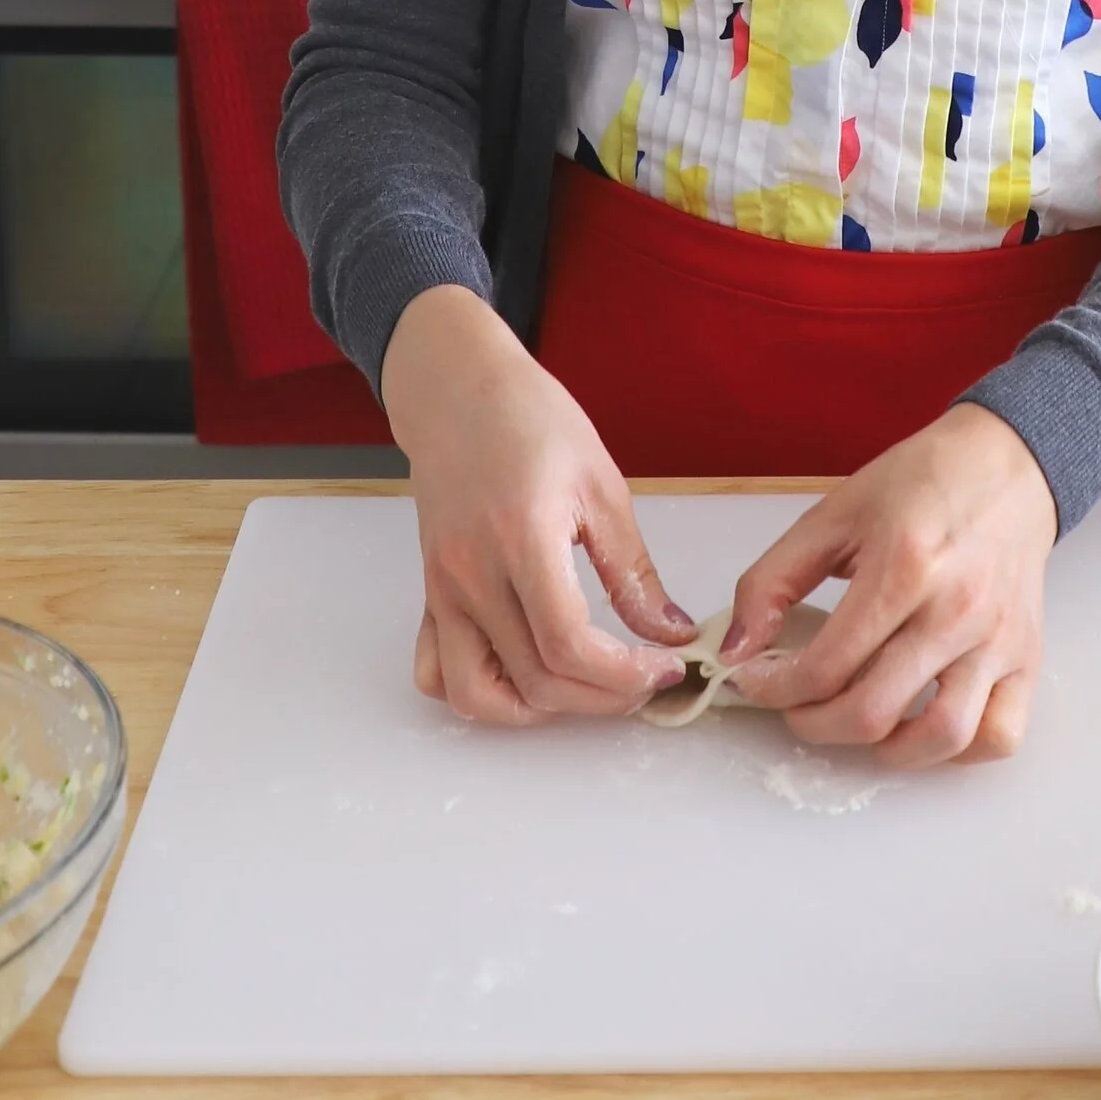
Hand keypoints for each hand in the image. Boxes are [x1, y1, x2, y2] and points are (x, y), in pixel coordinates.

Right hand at [381, 284, 699, 726]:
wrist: (457, 389)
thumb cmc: (530, 420)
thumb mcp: (602, 485)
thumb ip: (633, 570)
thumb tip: (670, 633)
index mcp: (522, 538)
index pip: (568, 645)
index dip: (624, 675)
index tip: (662, 669)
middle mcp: (472, 574)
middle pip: (532, 680)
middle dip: (599, 698)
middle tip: (642, 681)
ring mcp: (444, 589)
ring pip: (474, 694)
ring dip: (534, 710)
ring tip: (582, 686)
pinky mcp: (430, 594)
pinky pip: (436, 670)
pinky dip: (477, 691)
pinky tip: (523, 671)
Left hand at [719, 405, 1057, 768]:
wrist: (1005, 465)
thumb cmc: (919, 483)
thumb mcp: (831, 515)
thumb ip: (771, 580)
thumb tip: (735, 650)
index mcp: (904, 568)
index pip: (826, 665)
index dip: (775, 688)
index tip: (756, 680)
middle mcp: (956, 611)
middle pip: (874, 712)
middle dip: (815, 724)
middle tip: (798, 706)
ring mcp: (997, 640)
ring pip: (942, 738)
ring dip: (887, 751)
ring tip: (860, 721)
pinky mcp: (1027, 658)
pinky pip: (999, 736)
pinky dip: (959, 750)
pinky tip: (924, 725)